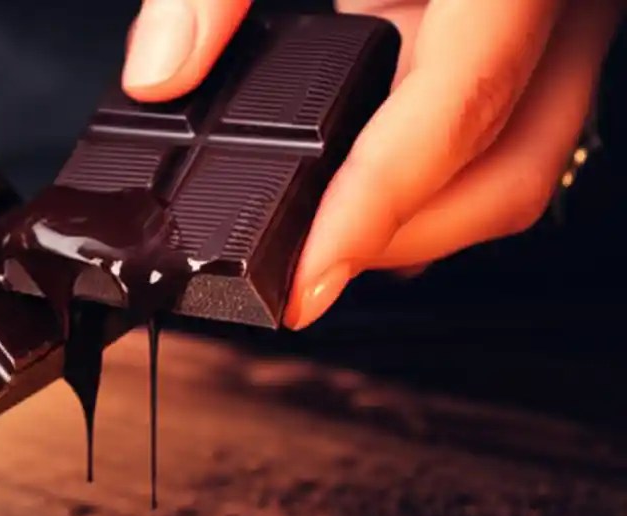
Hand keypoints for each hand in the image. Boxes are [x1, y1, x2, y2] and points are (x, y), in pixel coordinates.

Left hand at [120, 0, 625, 328]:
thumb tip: (160, 74)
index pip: (456, 109)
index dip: (378, 209)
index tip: (304, 280)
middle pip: (506, 169)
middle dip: (398, 240)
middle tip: (295, 278)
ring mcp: (565, 17)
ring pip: (522, 164)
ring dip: (421, 221)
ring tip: (320, 242)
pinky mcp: (542, 26)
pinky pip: (509, 129)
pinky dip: (433, 177)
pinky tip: (359, 183)